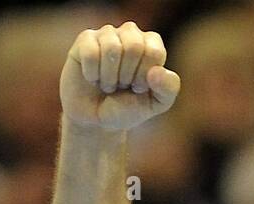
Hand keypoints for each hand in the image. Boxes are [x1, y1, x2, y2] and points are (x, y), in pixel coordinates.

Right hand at [60, 22, 178, 131]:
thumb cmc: (127, 108)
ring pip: (111, 48)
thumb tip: (156, 71)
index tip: (138, 88)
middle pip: (134, 46)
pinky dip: (92, 74)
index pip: (154, 52)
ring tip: (108, 84)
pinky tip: (92, 78)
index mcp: (152, 44)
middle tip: (122, 85)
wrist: (95, 118)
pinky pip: (90, 52)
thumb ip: (168, 89)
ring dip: (109, 77)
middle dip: (127, 76)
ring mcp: (107, 34)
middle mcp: (130, 33)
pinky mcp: (85, 39)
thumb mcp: (155, 104)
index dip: (144, 77)